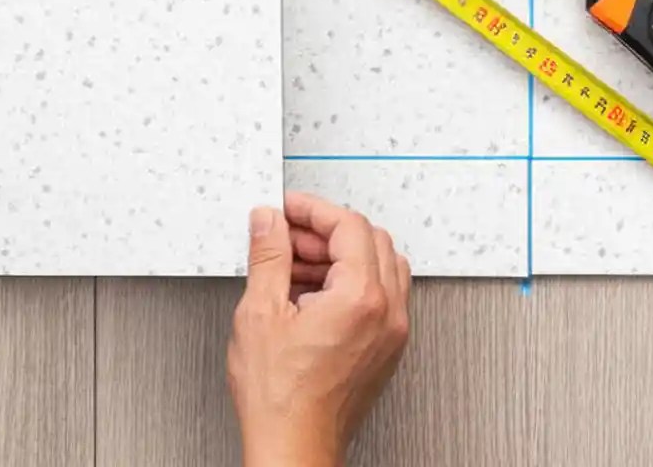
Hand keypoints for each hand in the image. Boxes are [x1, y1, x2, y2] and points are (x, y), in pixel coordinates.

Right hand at [227, 192, 411, 466]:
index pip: (348, 226)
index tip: (288, 209)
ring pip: (381, 267)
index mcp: (360, 298)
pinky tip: (311, 294)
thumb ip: (268, 257)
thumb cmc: (280, 398)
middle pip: (371, 240)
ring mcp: (392, 333)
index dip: (313, 209)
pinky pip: (381, 297)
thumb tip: (269, 222)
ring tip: (294, 267)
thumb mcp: (260, 313)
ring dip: (341, 256)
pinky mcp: (386, 349)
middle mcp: (387, 313)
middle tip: (287, 236)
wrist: (294, 446)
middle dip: (326, 231)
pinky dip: (351, 282)